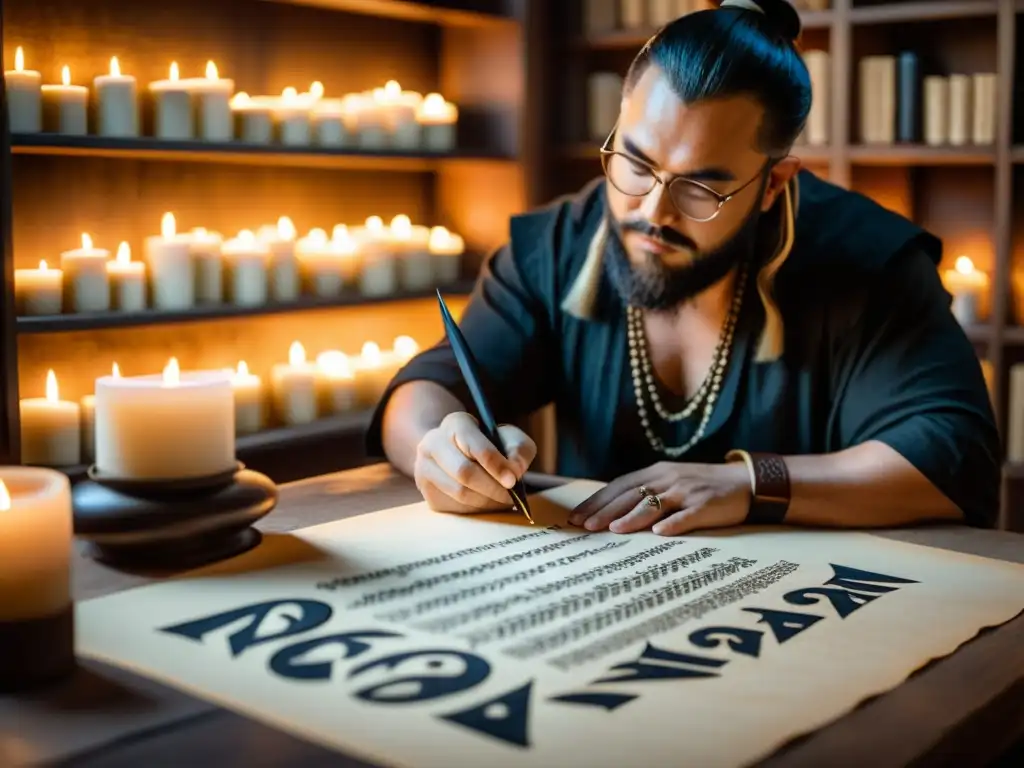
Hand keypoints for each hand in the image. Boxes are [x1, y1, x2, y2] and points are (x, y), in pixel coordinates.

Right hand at [414, 411, 536, 513]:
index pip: (474, 445)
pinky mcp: (427, 492)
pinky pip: (454, 507)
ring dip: (487, 501)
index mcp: (455, 424)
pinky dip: (477, 509)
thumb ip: (519, 450)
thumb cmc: (490, 445)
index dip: (496, 465)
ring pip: (459, 493)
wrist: (460, 454)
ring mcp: (425, 468)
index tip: (513, 481)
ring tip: (503, 500)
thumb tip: (515, 471)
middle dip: (492, 487)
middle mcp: (433, 443)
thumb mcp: (510, 439)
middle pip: (464, 472)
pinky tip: (487, 502)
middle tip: (511, 497)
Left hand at [568, 461, 751, 535]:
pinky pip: (687, 516)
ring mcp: (687, 492)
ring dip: (632, 517)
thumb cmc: (702, 486)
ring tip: (613, 530)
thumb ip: (646, 494)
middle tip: (584, 527)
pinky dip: (673, 524)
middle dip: (606, 511)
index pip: (619, 486)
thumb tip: (611, 513)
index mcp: (656, 473)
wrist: (745, 482)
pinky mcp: (706, 506)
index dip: (597, 501)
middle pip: (631, 495)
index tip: (576, 517)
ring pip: (654, 504)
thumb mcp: (671, 483)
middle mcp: (668, 479)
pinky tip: (659, 534)